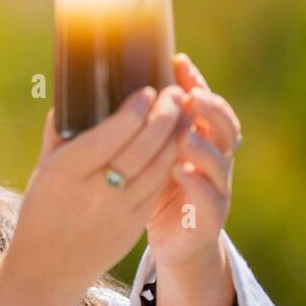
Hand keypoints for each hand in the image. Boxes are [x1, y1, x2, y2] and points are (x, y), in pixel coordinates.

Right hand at [0, 83, 188, 305]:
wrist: (48, 267)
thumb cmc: (41, 210)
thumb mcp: (43, 171)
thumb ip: (59, 134)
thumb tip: (73, 97)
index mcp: (66, 170)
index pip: (112, 133)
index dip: (136, 109)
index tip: (148, 91)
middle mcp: (95, 189)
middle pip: (143, 146)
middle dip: (166, 115)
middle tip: (175, 94)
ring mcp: (119, 210)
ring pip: (160, 164)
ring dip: (177, 135)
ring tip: (185, 112)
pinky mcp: (135, 224)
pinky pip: (160, 186)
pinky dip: (172, 160)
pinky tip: (177, 143)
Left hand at [144, 53, 241, 270]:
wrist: (174, 243)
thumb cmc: (148, 192)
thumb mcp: (139, 157)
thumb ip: (125, 130)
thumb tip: (84, 96)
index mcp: (195, 139)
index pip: (202, 103)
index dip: (194, 82)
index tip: (178, 62)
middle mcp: (211, 160)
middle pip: (222, 126)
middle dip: (208, 108)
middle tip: (189, 95)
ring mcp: (215, 187)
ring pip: (219, 161)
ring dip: (202, 144)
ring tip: (183, 133)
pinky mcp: (209, 218)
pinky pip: (209, 199)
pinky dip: (197, 184)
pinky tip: (181, 171)